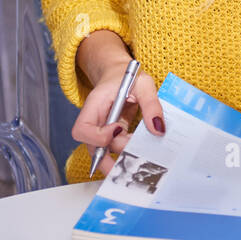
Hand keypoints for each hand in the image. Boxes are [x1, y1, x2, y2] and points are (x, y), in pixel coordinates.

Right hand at [72, 62, 161, 178]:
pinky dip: (126, 154)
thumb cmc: (128, 76)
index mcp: (95, 104)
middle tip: (129, 165)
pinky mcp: (113, 135)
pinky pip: (115, 149)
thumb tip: (158, 129)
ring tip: (140, 158)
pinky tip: (141, 153)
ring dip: (120, 158)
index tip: (119, 128)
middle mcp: (94, 120)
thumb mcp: (144, 84)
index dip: (98, 136)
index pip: (82, 129)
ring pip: (103, 153)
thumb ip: (151, 105)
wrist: (122, 74)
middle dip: (108, 160)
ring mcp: (102, 130)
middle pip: (91, 147)